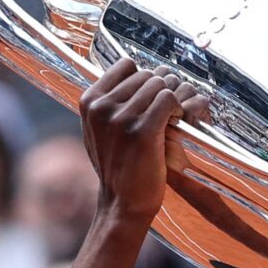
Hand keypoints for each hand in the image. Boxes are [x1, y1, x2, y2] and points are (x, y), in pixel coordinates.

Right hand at [79, 61, 202, 227]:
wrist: (123, 202)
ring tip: (170, 119)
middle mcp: (102, 107)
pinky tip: (176, 123)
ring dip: (171, 100)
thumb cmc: (116, 166)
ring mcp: (121, 118)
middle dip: (160, 90)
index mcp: (89, 102)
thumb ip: (106, 102)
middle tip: (165, 112)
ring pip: (160, 85)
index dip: (143, 79)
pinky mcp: (143, 131)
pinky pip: (169, 99)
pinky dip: (178, 108)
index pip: (126, 65)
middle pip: (146, 74)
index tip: (149, 98)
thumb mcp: (97, 130)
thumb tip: (128, 71)